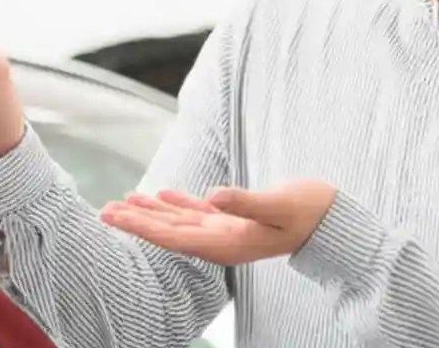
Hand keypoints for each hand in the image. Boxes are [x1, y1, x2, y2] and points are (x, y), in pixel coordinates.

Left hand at [100, 179, 337, 264]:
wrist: (334, 222)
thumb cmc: (310, 213)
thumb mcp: (279, 206)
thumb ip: (246, 202)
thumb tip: (214, 196)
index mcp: (227, 244)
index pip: (174, 236)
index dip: (142, 226)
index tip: (115, 218)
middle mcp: (222, 241)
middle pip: (170, 232)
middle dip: (136, 222)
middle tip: (104, 211)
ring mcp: (228, 231)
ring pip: (181, 222)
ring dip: (152, 212)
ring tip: (123, 201)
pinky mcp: (236, 219)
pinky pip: (200, 213)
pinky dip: (179, 203)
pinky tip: (163, 194)